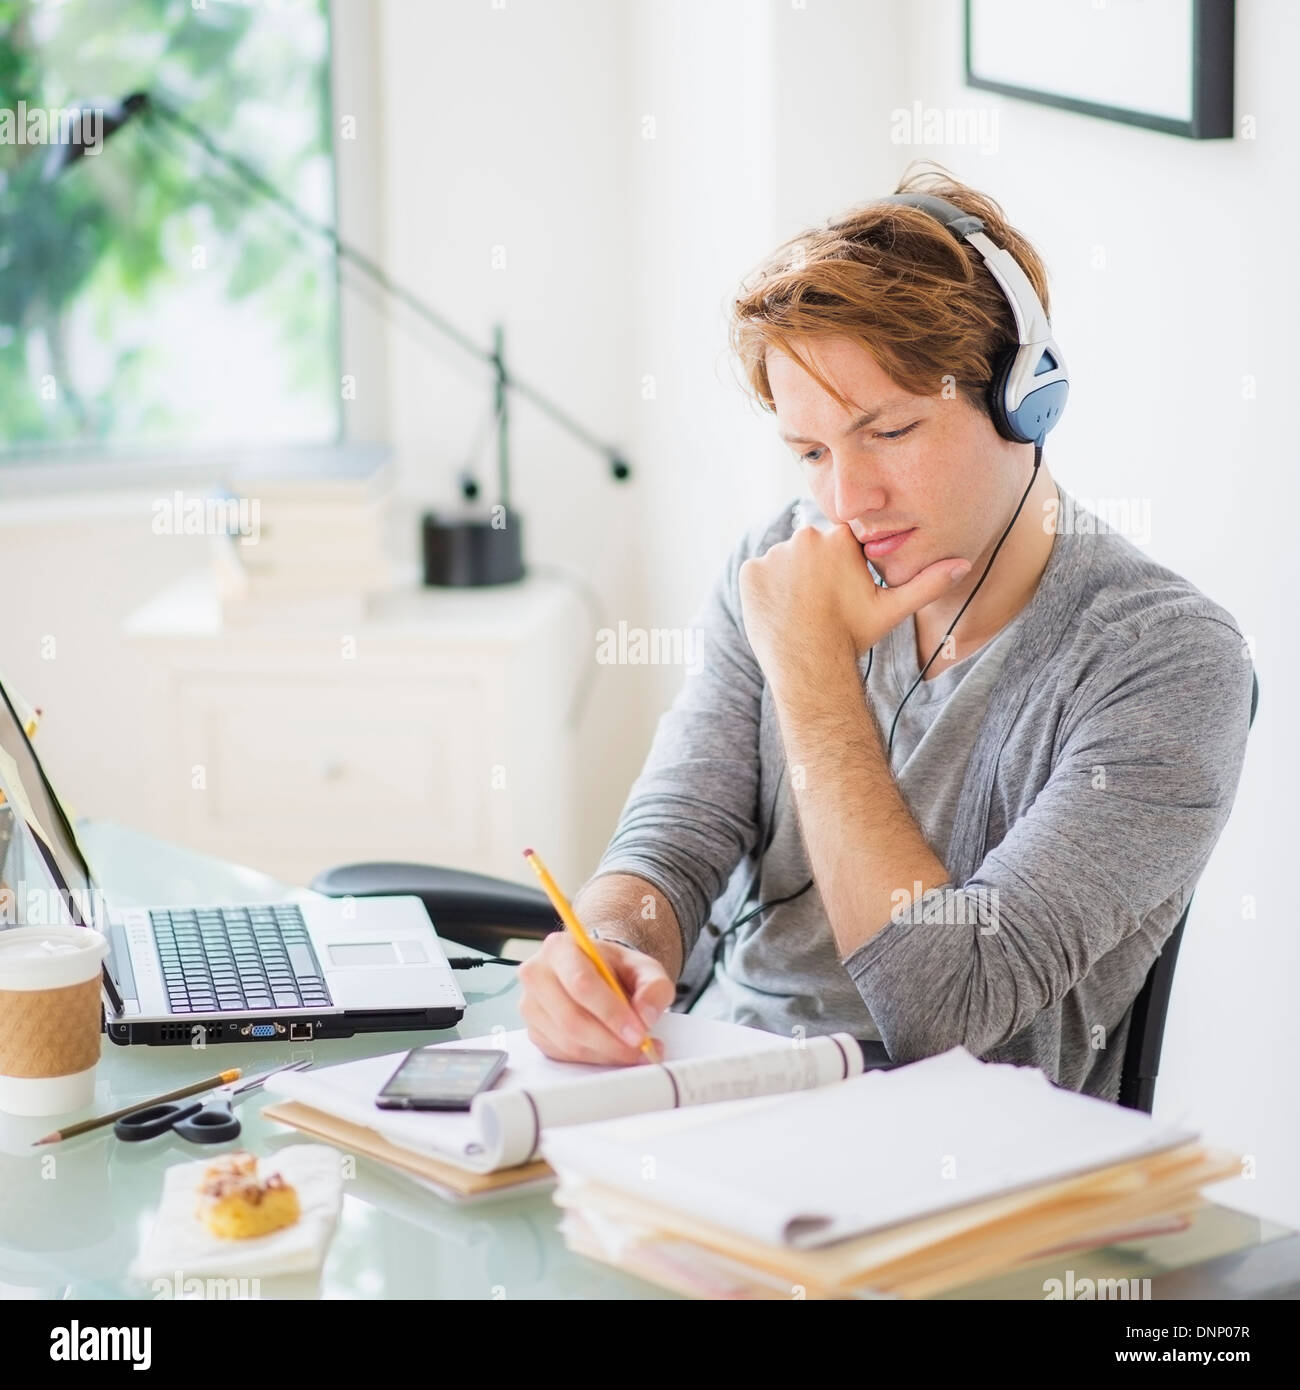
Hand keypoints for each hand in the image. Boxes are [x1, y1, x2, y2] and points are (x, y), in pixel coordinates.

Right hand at [517, 933, 673, 1065]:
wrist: (598, 975)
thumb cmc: (617, 969)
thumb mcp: (644, 968)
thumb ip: (654, 987)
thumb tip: (645, 1016)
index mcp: (560, 948)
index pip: (582, 984)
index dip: (611, 1013)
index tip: (639, 1033)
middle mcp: (537, 975)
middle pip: (571, 1018)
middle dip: (611, 1041)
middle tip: (641, 1049)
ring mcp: (531, 1006)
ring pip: (568, 1042)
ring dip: (605, 1053)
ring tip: (634, 1051)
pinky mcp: (534, 1032)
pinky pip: (563, 1054)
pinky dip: (594, 1059)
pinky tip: (613, 1051)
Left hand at [738, 522, 970, 680]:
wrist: (808, 663)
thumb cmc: (852, 635)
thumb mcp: (891, 608)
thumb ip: (927, 583)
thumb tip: (963, 564)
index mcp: (840, 539)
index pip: (842, 543)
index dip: (844, 567)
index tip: (843, 591)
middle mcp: (805, 537)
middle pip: (811, 550)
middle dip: (816, 572)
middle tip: (823, 606)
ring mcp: (774, 554)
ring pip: (784, 562)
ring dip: (791, 580)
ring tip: (802, 611)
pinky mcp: (749, 571)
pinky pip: (759, 576)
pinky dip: (767, 591)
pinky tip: (780, 612)